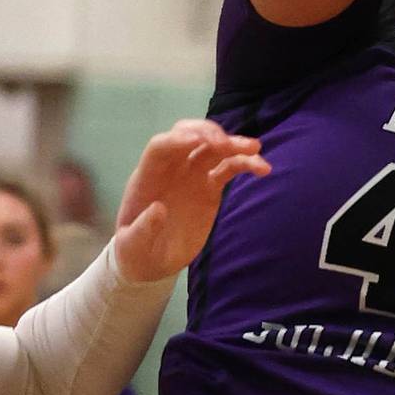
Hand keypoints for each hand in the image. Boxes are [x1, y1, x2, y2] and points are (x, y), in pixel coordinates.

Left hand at [112, 120, 270, 282]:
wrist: (153, 261)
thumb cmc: (136, 252)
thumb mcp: (131, 246)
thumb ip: (142, 229)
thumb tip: (158, 209)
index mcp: (148, 177)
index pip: (161, 146)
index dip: (177, 140)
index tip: (197, 141)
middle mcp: (172, 168)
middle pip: (189, 135)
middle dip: (208, 133)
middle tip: (226, 143)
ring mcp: (193, 175)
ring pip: (215, 148)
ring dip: (234, 143)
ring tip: (255, 148)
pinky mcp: (211, 186)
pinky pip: (230, 167)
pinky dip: (247, 163)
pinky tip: (263, 168)